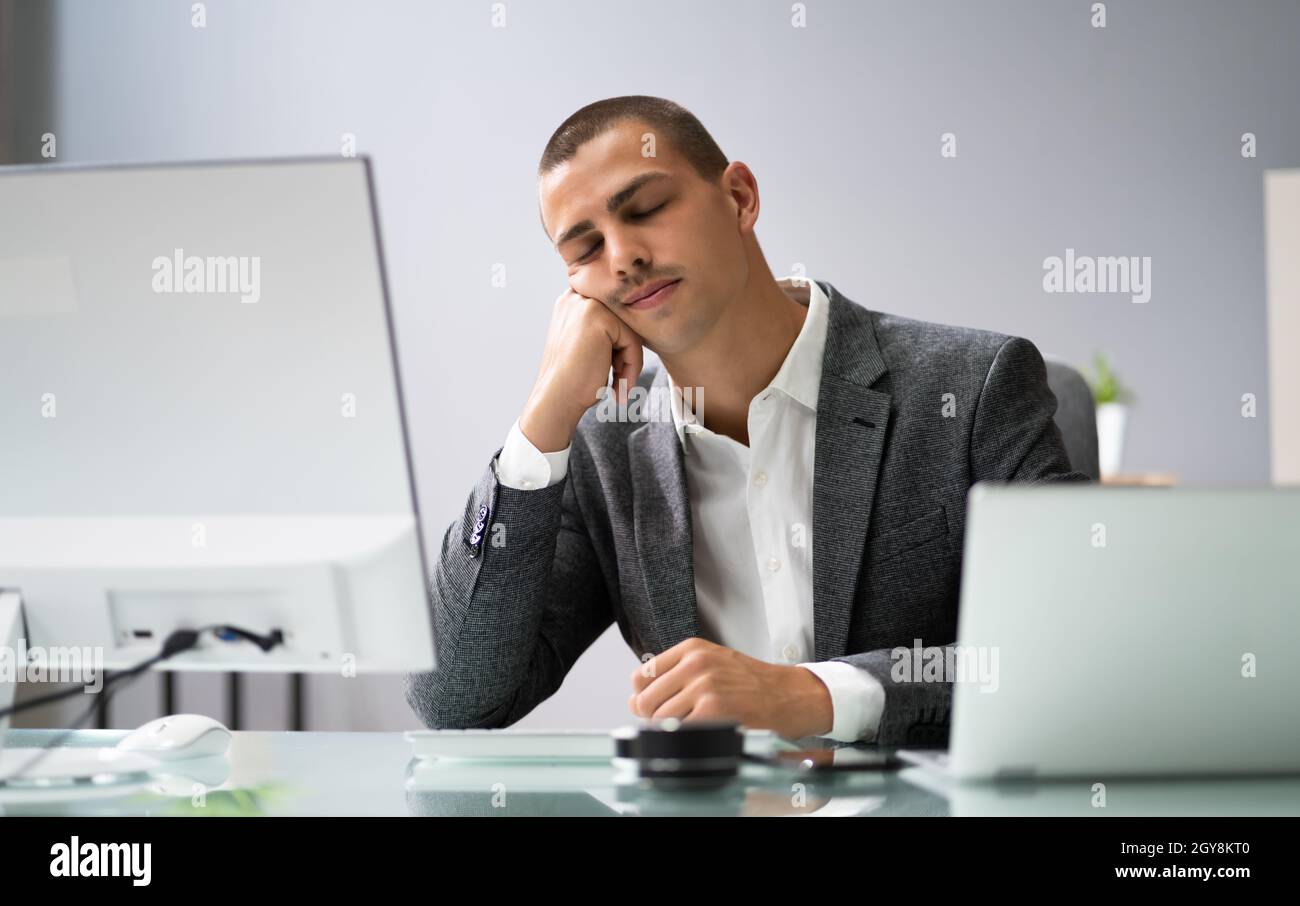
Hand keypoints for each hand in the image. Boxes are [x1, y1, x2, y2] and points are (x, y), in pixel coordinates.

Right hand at [518, 286, 643, 452]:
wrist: (556, 400)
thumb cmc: (572, 380)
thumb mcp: (585, 345)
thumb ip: (603, 329)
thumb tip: (635, 326)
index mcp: (571, 302)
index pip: (614, 313)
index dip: (620, 342)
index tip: (616, 371)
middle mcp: (576, 297)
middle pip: (623, 321)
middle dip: (626, 352)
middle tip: (620, 382)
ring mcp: (586, 305)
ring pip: (630, 331)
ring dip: (630, 363)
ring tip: (620, 388)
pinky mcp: (599, 318)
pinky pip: (632, 341)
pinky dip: (631, 367)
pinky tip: (620, 387)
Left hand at [628, 638, 833, 739]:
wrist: (788, 696)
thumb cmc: (751, 683)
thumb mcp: (712, 664)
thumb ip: (673, 677)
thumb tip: (635, 702)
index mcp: (692, 649)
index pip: (642, 675)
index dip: (643, 696)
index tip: (655, 705)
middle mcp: (695, 664)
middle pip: (646, 701)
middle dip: (654, 718)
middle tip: (676, 722)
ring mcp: (704, 688)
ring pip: (661, 720)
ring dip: (673, 730)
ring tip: (696, 726)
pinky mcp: (714, 712)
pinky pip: (681, 733)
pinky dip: (688, 739)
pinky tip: (706, 733)